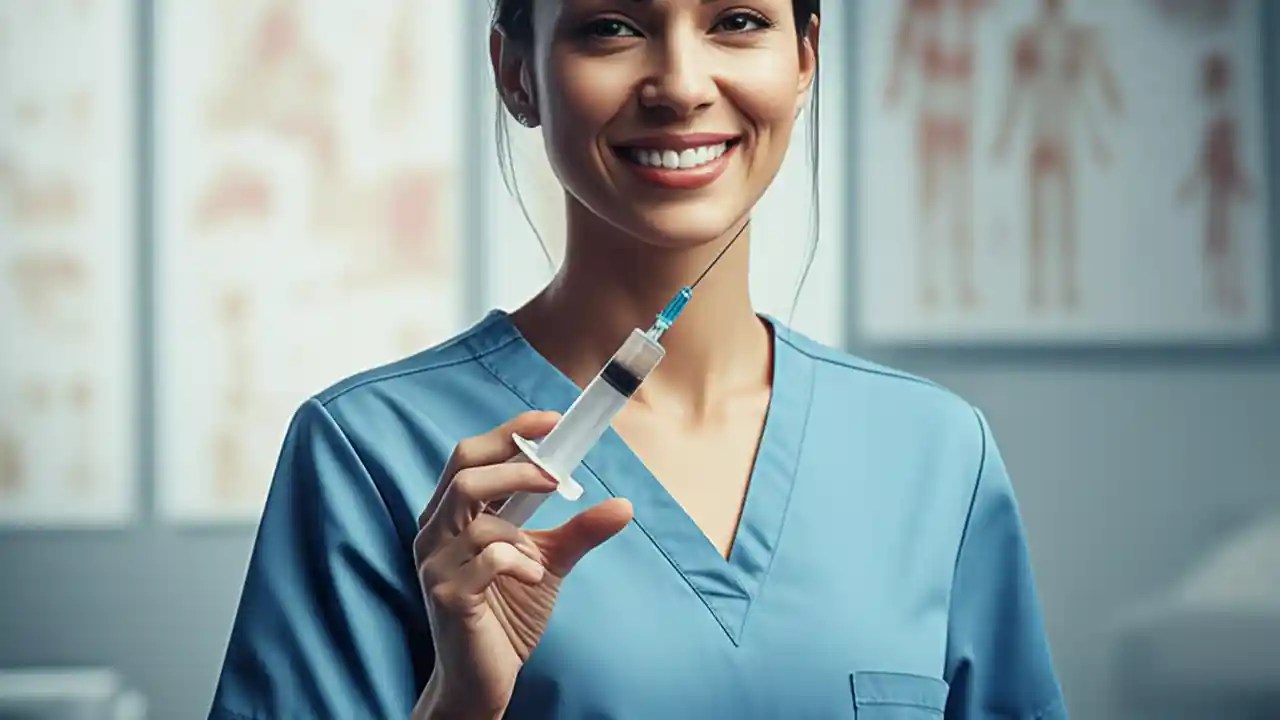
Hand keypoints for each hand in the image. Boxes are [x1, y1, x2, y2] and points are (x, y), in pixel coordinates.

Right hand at [412, 411, 632, 718]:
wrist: (484, 679)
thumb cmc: (507, 613)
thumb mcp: (549, 563)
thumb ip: (578, 531)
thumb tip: (624, 505)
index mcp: (451, 516)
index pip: (470, 456)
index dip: (509, 432)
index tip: (554, 420)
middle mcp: (434, 534)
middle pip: (465, 473)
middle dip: (515, 467)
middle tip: (556, 476)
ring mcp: (435, 565)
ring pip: (474, 515)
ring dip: (520, 527)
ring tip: (538, 555)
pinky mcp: (447, 596)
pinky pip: (486, 560)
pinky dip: (519, 562)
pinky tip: (533, 579)